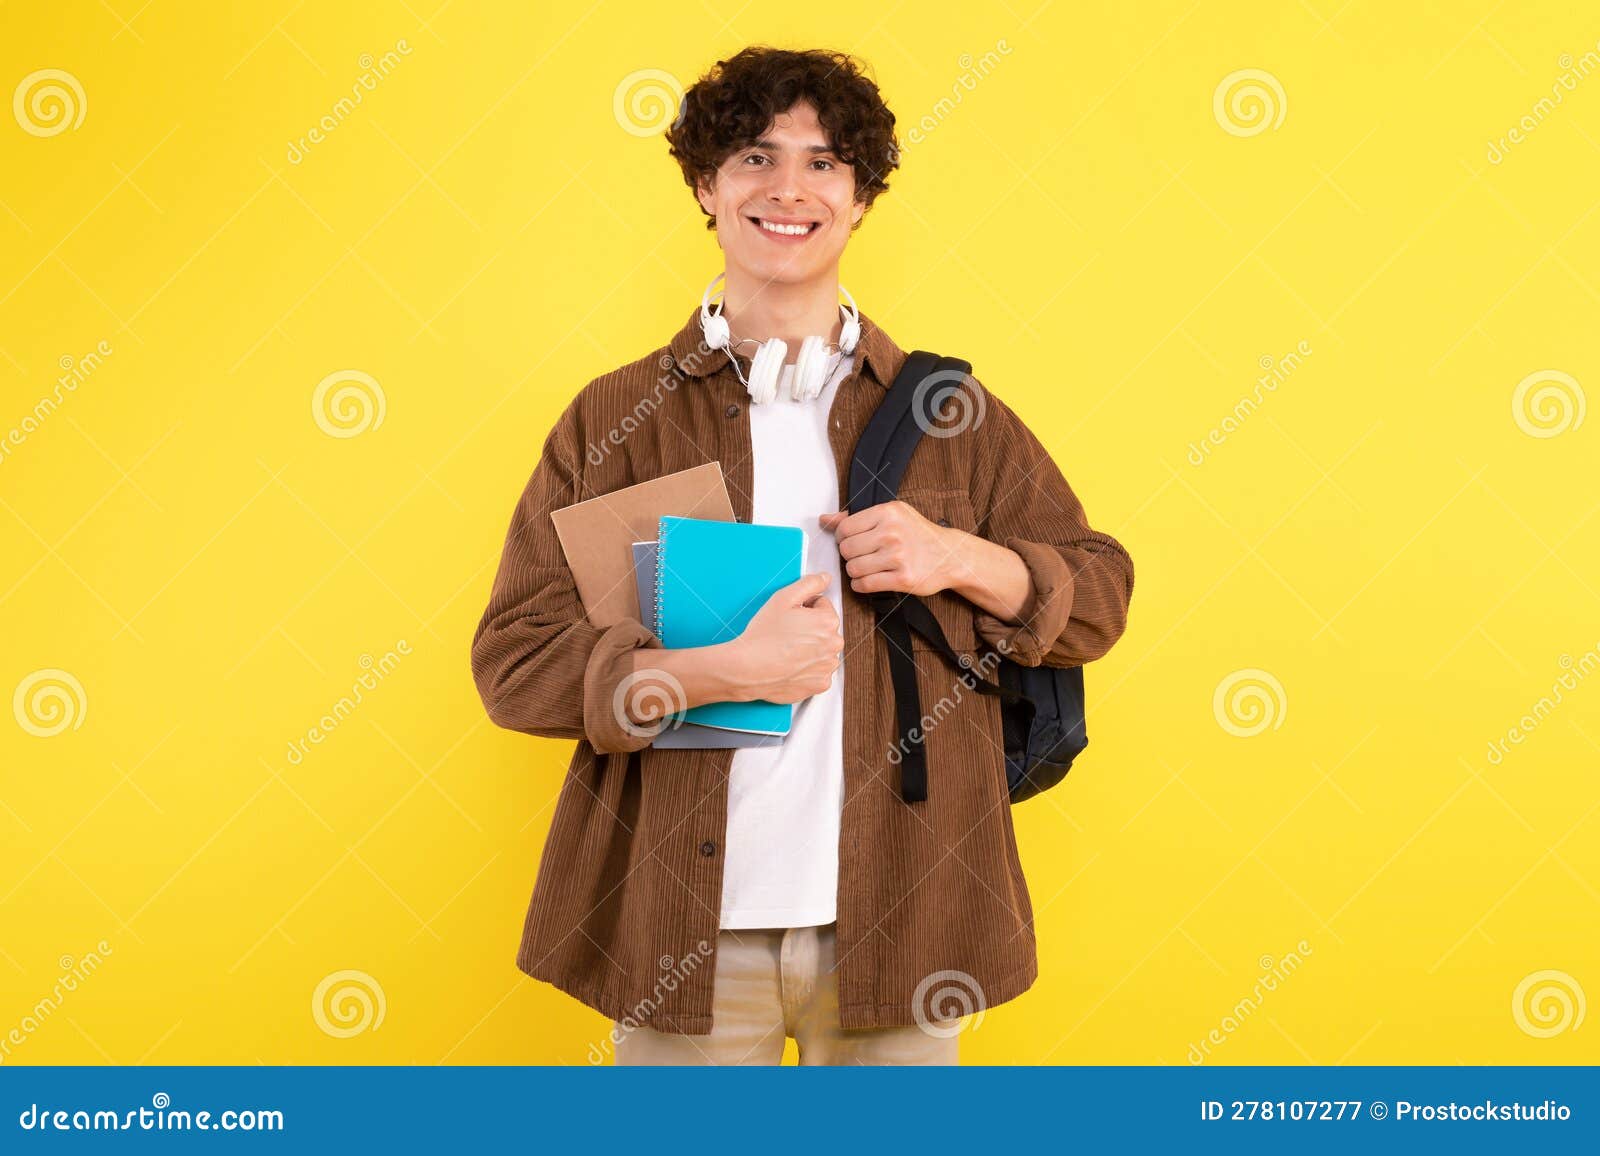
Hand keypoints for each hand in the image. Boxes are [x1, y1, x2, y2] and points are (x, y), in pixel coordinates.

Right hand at [727, 572, 843, 704]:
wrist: (748, 669)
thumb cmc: (764, 634)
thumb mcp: (783, 598)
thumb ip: (809, 584)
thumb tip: (826, 578)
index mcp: (828, 621)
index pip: (822, 606)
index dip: (804, 608)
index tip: (789, 617)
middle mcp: (834, 645)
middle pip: (825, 629)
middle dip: (810, 628)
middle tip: (786, 634)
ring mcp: (828, 667)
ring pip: (822, 651)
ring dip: (810, 649)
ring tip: (786, 651)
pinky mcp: (820, 685)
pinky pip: (817, 672)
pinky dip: (807, 669)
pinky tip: (790, 666)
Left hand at [819, 502, 955, 596]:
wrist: (950, 555)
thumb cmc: (919, 534)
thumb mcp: (892, 515)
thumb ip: (857, 517)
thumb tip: (825, 519)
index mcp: (888, 513)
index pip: (845, 528)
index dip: (843, 538)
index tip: (852, 542)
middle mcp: (892, 533)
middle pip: (847, 550)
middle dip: (850, 556)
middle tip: (861, 556)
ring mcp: (898, 556)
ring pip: (853, 568)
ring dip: (855, 572)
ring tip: (867, 568)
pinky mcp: (903, 578)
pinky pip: (865, 585)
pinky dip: (861, 585)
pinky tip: (869, 580)